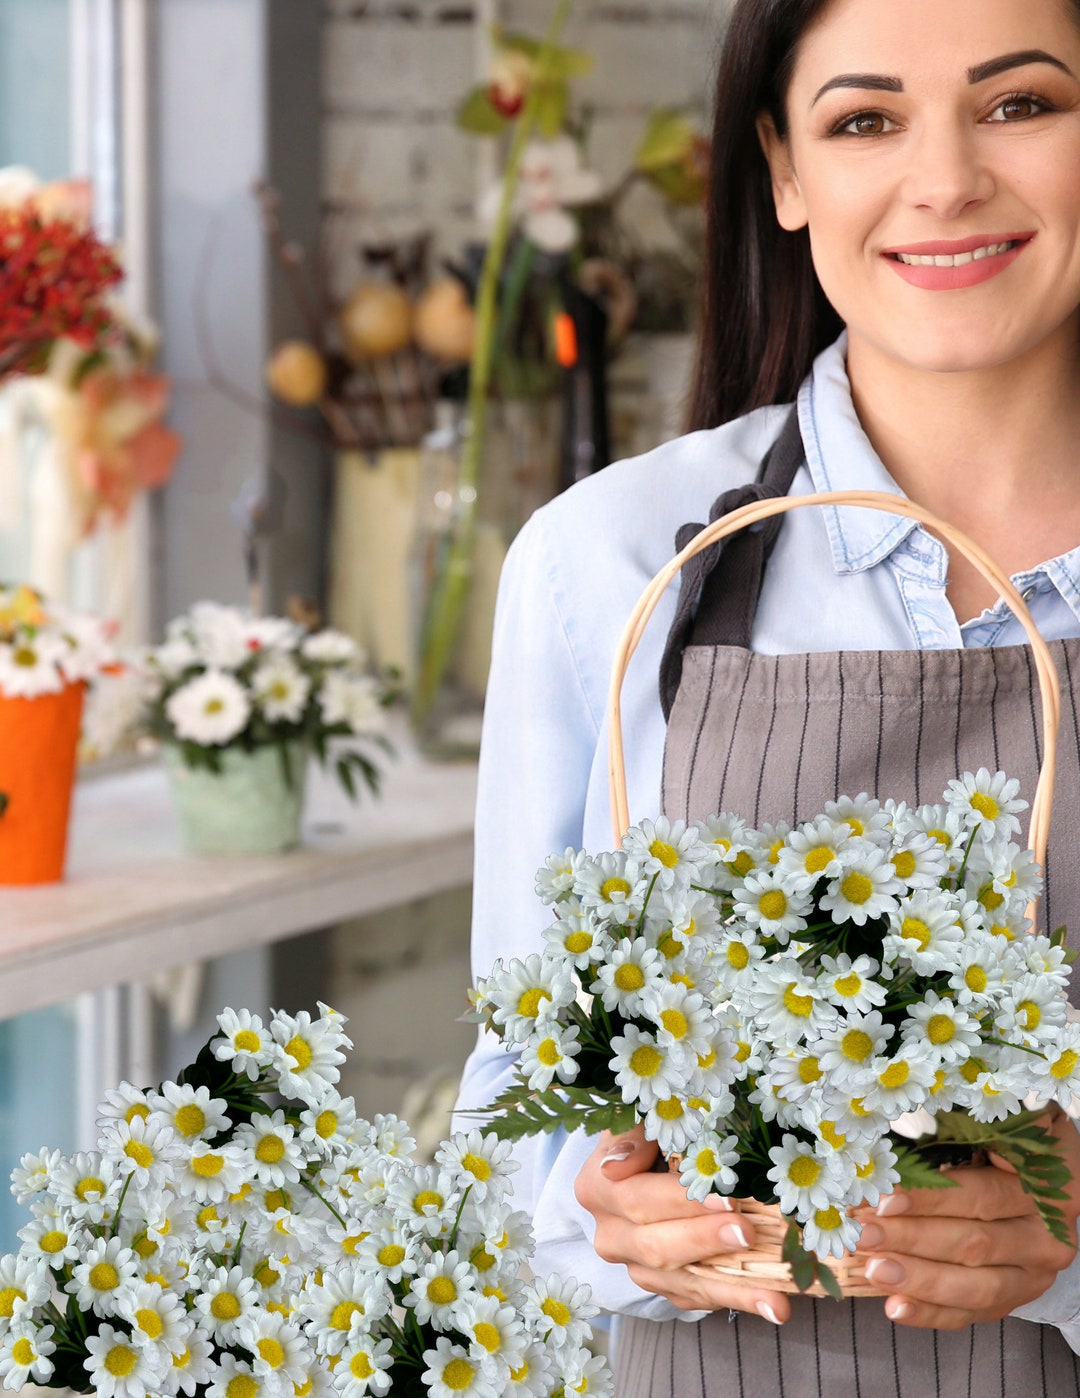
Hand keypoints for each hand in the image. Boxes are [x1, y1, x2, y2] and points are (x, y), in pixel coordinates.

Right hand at [574, 1125, 791, 1321]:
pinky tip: (772, 1304)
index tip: (726, 1198)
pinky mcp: (664, 1287)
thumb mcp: (637, 1122)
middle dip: (706, 1240)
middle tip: (748, 1233)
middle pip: (657, 1246)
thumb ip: (631, 1135)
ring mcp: (637, 1267)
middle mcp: (612, 1236)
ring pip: (682, 1283)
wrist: (642, 1170)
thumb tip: (618, 1165)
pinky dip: (738, 1299)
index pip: (639, 1198)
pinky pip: (701, 1298)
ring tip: (775, 1299)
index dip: (681, 1201)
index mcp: (597, 1189)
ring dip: (732, 1290)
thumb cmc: (647, 1138)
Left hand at [854, 1110, 1079, 1329]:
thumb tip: (911, 1121)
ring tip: (874, 1270)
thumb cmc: (1010, 1144)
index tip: (885, 1198)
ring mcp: (1032, 1274)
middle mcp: (1045, 1237)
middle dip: (912, 1240)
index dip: (932, 1199)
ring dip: (920, 1279)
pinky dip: (932, 1313)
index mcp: (1044, 1189)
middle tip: (864, 1234)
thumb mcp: (1003, 1125)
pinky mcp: (1014, 1299)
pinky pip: (972, 1313)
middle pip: (974, 1243)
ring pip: (976, 1286)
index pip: (981, 1196)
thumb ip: (970, 1127)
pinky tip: (896, 1307)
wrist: (1046, 1182)